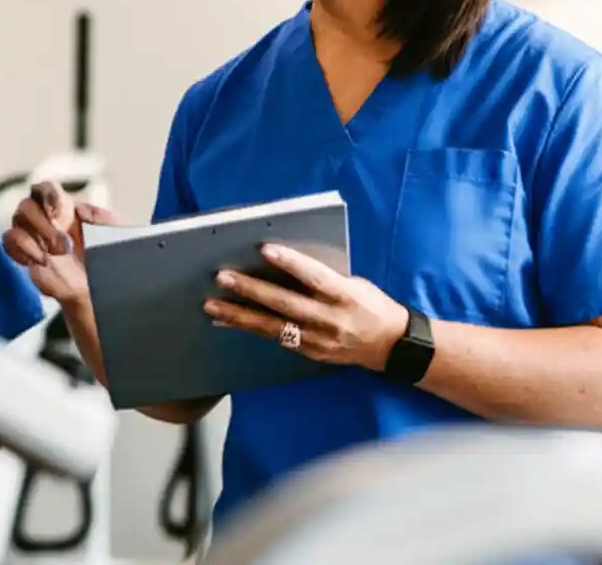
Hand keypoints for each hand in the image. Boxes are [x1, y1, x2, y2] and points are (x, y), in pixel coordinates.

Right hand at [1, 181, 117, 305]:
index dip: (47, 195)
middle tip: (64, 245)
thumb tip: (82, 211)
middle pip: (26, 206)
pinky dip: (21, 251)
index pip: (45, 188)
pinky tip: (40, 261)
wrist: (99, 284)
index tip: (59, 211)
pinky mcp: (26, 254)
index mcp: (65, 206)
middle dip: (44, 225)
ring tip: (53, 256)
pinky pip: (10, 244)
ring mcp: (33, 236)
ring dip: (32, 240)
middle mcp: (44, 217)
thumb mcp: (114, 232)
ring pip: (15, 224)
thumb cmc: (108, 254)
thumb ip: (101, 217)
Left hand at [205, 244, 408, 371]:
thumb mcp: (354, 284)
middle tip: (223, 277)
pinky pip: (273, 338)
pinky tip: (225, 320)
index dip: (291, 263)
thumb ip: (322, 277)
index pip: (315, 277)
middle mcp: (330, 320)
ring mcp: (317, 340)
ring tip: (211, 304)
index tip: (264, 249)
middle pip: (285, 304)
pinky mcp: (308, 353)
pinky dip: (247, 328)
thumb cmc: (369, 303)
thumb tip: (282, 263)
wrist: (390, 345)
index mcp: (345, 295)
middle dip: (251, 290)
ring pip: (272, 326)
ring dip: (238, 314)